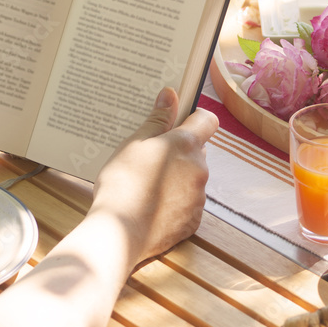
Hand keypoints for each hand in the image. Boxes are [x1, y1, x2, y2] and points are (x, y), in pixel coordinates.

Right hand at [92, 87, 218, 265]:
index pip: (207, 119)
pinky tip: (152, 204)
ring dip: (178, 175)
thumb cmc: (123, 181)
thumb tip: (170, 95)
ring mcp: (199, 197)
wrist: (119, 231)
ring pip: (192, 177)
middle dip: (180, 149)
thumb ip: (157, 119)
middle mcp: (200, 169)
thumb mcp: (134, 144)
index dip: (194, 117)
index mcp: (187, 145)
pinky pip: (189, 202)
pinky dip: (176, 200)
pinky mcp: (193, 221)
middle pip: (198, 150)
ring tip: (148, 183)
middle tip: (151, 154)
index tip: (177, 120)